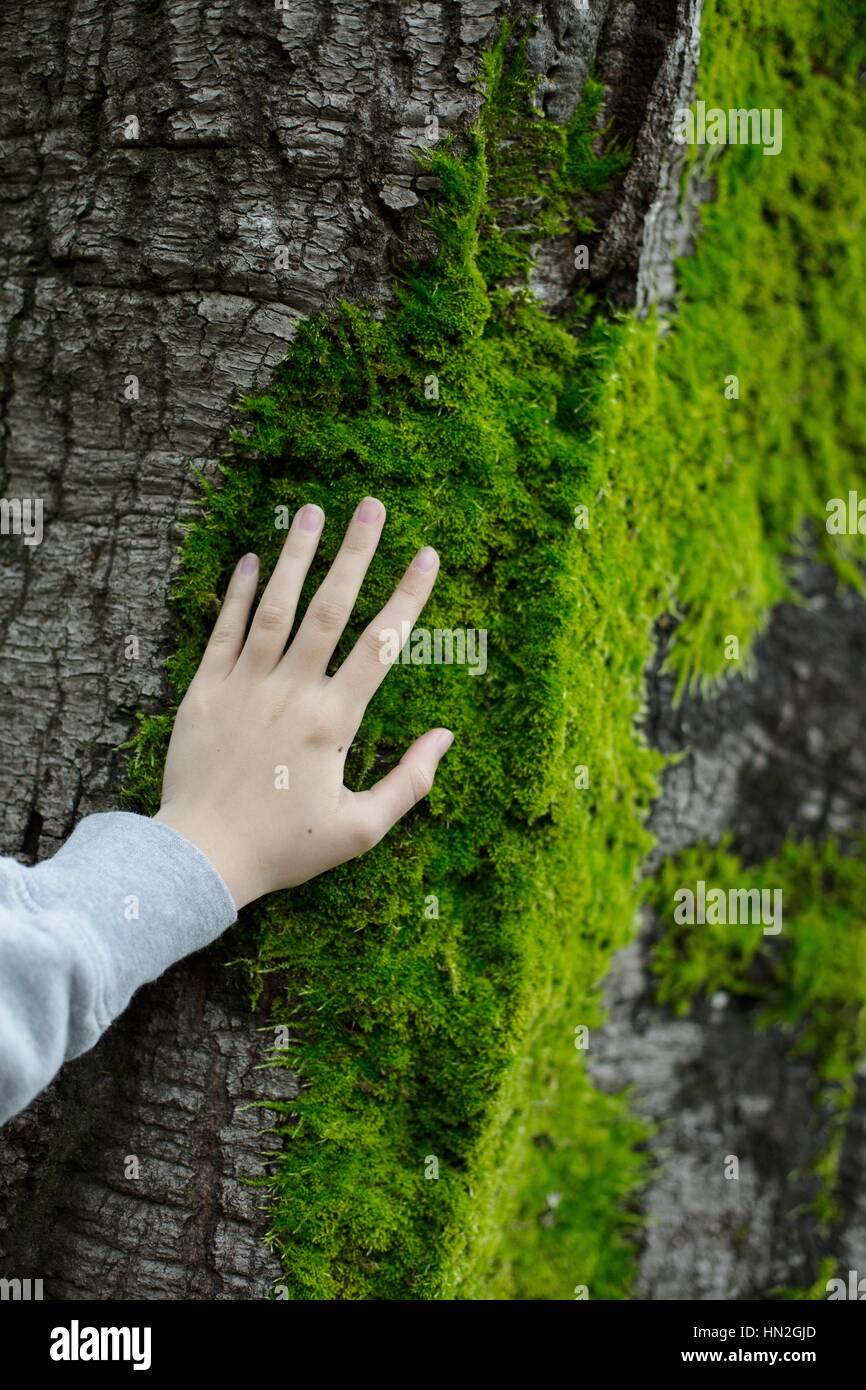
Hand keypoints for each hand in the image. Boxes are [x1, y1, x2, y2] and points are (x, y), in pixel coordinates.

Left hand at [154, 497, 452, 908]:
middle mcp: (291, 692)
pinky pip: (223, 631)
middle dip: (355, 553)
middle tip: (372, 505)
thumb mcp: (360, 829)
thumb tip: (446, 738)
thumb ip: (410, 782)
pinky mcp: (204, 691)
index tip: (427, 555)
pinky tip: (248, 559)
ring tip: (312, 512)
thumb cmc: (284, 848)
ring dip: (296, 557)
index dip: (409, 596)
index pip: (381, 645)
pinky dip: (235, 594)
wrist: (202, 857)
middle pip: (329, 609)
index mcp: (333, 721)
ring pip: (274, 607)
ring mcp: (244, 686)